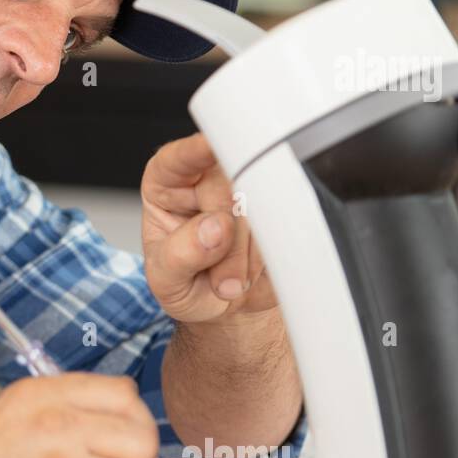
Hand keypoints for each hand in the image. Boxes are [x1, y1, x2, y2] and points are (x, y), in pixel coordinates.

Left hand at [140, 132, 277, 323]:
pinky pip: (290, 222)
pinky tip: (255, 272)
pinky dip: (275, 255)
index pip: (180, 158)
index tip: (209, 147)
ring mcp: (248, 190)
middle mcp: (207, 178)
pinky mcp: (281, 207)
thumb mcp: (167, 281)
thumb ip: (180, 255)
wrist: (229, 310)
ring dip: (251, 256)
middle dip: (230, 245)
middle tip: (224, 283)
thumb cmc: (189, 286)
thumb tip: (213, 228)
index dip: (196, 151)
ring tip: (233, 281)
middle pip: (229, 188)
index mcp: (168, 185)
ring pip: (264, 205)